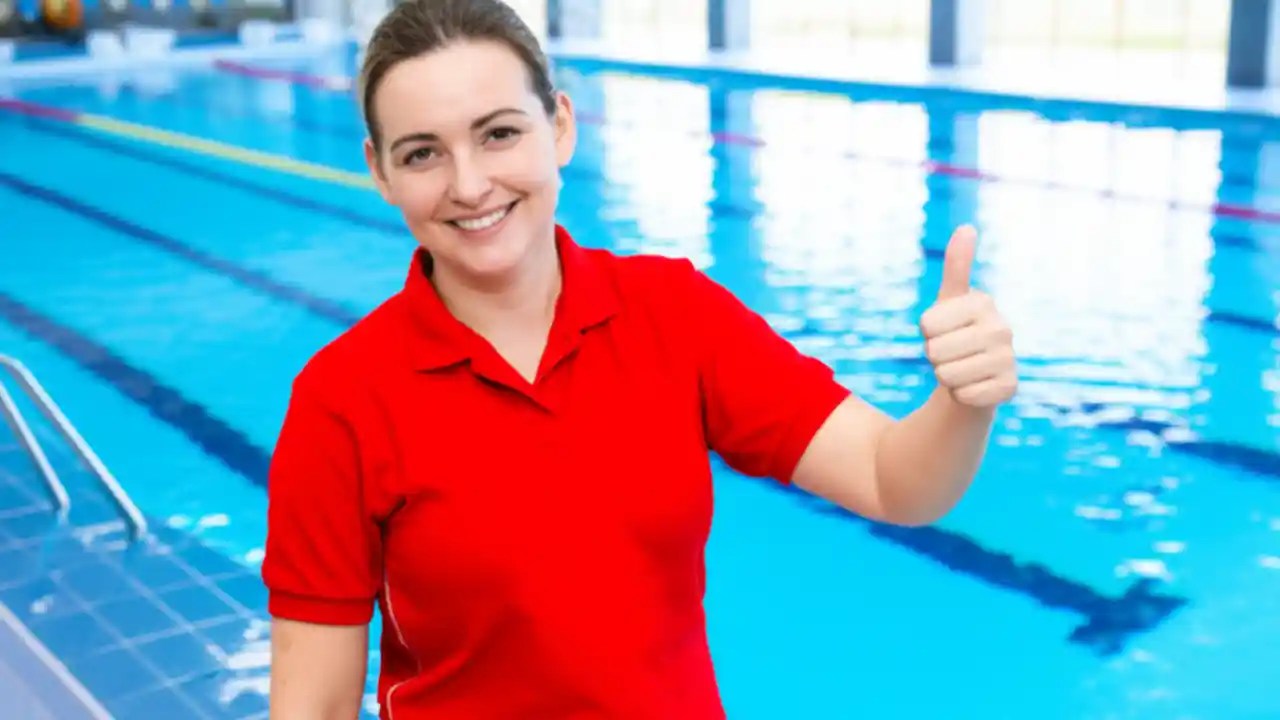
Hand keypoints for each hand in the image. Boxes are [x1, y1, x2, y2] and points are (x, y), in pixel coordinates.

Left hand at [919, 226, 1017, 408]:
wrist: (975, 374)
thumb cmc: (957, 332)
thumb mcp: (950, 300)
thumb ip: (956, 266)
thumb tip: (967, 227)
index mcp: (983, 303)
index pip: (927, 324)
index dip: (926, 333)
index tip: (943, 330)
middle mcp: (1002, 328)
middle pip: (935, 351)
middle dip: (935, 357)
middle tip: (952, 353)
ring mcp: (1009, 359)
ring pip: (947, 375)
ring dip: (946, 376)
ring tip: (961, 368)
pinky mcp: (1009, 388)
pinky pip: (964, 395)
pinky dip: (961, 395)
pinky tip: (973, 386)